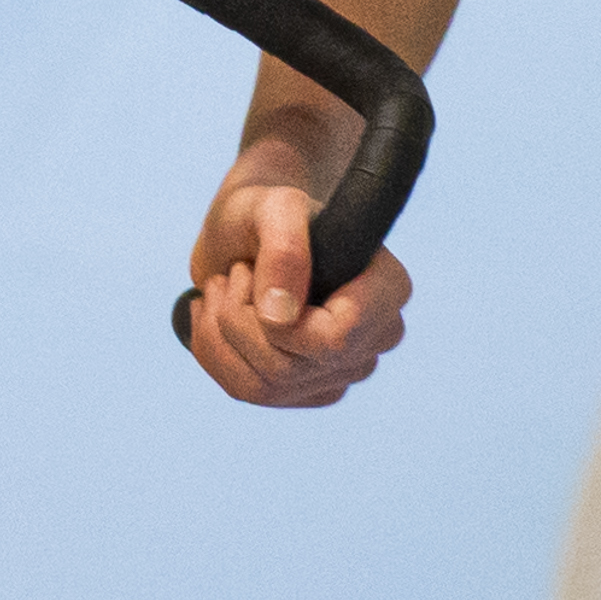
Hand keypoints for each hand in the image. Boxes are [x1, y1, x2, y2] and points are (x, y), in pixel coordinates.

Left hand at [180, 177, 408, 408]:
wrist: (247, 230)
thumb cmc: (268, 211)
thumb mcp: (273, 206)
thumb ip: (284, 248)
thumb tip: (280, 318)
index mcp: (387, 289)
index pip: (336, 339)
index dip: (282, 323)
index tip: (252, 275)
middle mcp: (375, 339)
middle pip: (290, 369)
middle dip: (237, 318)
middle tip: (232, 272)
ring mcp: (342, 371)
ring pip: (264, 386)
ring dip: (220, 332)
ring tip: (221, 287)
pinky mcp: (305, 390)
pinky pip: (247, 392)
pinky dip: (213, 351)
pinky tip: (213, 315)